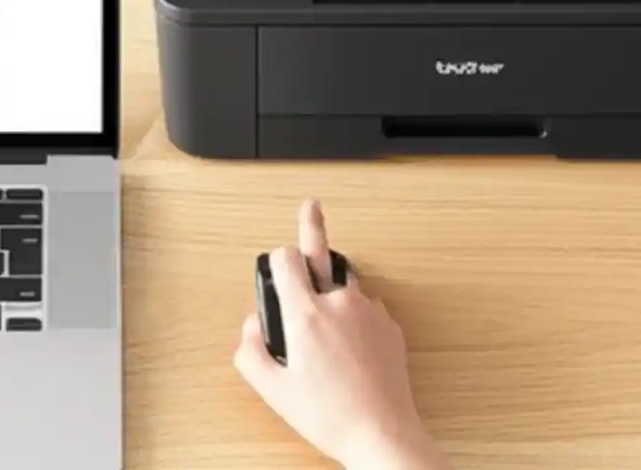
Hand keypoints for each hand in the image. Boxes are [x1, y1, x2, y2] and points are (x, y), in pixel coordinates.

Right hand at [234, 200, 448, 469]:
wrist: (382, 434)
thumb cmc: (329, 414)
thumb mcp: (272, 389)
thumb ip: (250, 349)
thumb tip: (252, 324)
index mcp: (306, 314)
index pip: (285, 260)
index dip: (276, 258)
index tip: (275, 263)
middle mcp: (339, 303)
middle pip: (322, 252)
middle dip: (312, 225)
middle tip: (311, 205)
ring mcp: (368, 312)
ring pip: (345, 285)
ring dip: (333, 292)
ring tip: (327, 322)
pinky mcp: (389, 326)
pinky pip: (365, 309)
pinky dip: (354, 318)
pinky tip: (349, 349)